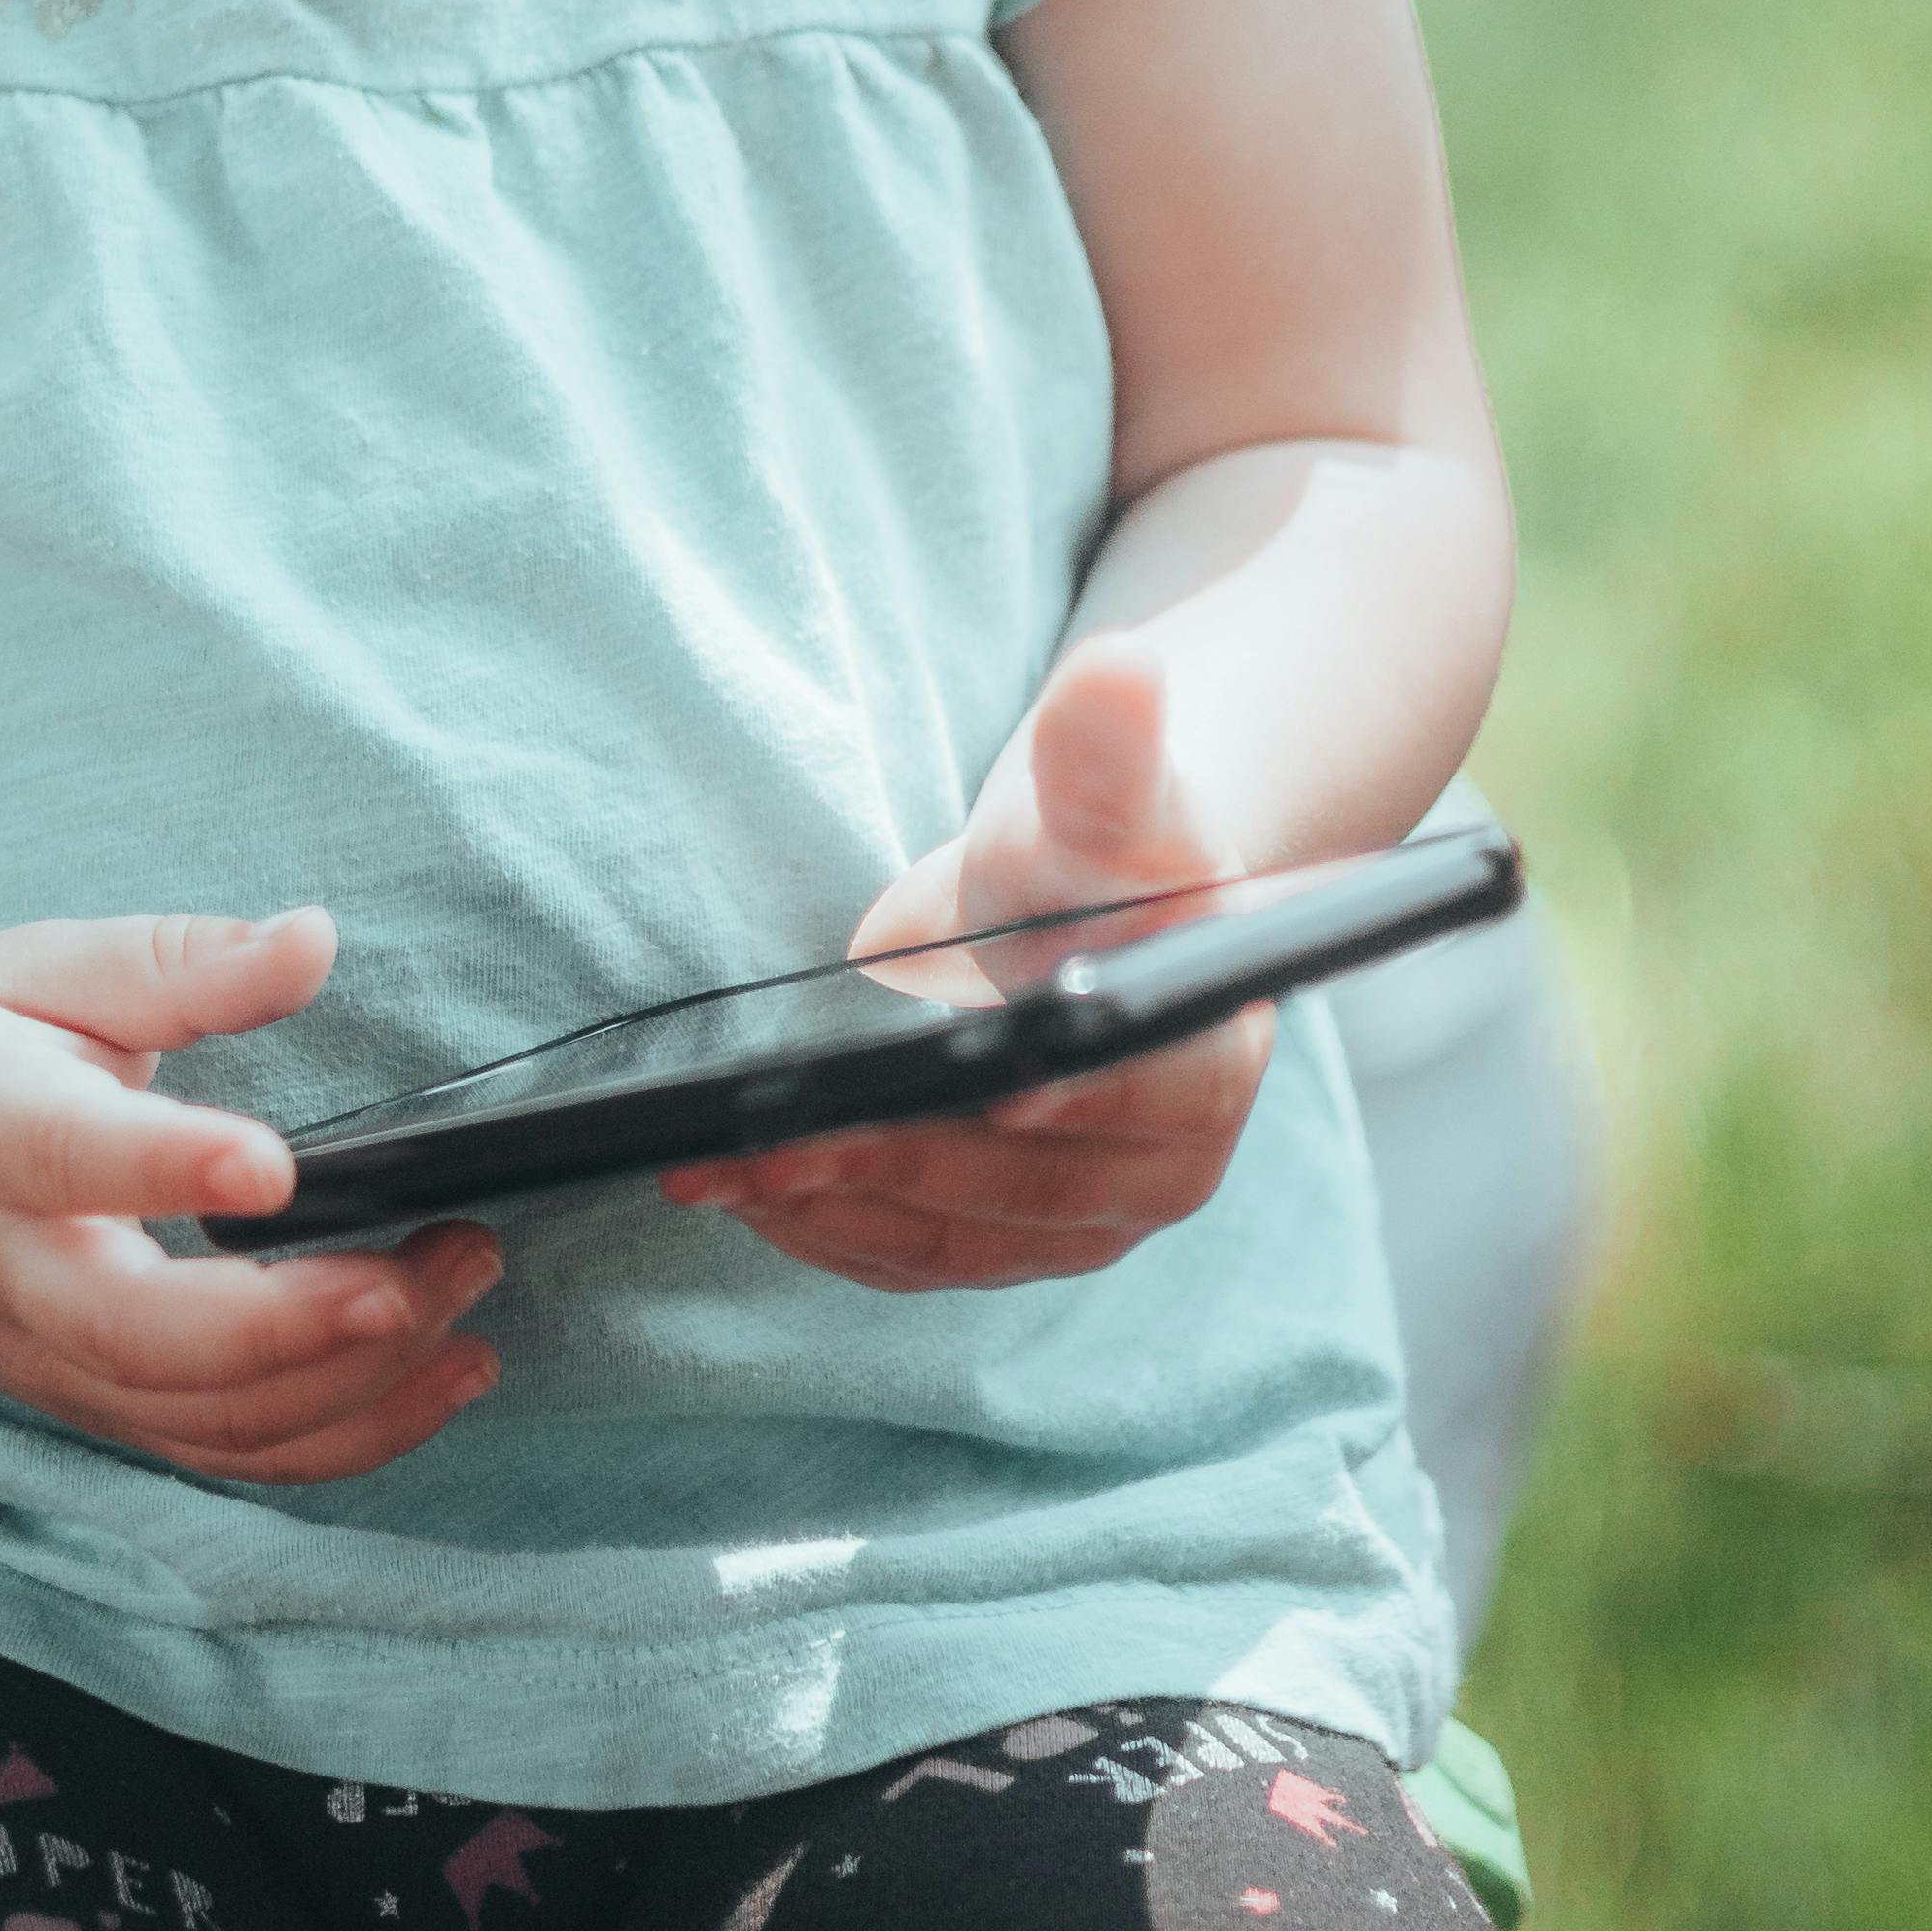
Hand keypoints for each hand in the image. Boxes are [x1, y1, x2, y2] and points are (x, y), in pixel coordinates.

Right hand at [0, 907, 503, 1484]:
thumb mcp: (42, 965)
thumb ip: (179, 962)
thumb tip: (313, 937)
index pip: (73, 1161)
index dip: (173, 1168)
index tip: (279, 1163)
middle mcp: (10, 1273)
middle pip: (153, 1342)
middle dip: (312, 1322)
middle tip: (447, 1260)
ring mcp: (47, 1362)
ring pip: (204, 1419)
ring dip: (357, 1385)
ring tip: (470, 1306)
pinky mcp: (93, 1406)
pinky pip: (223, 1454)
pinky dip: (341, 1438)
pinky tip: (437, 1381)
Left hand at [660, 635, 1272, 1294]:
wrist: (1076, 905)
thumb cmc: (1094, 846)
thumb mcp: (1098, 792)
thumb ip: (1105, 749)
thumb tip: (1118, 671)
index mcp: (1214, 1052)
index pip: (1141, 1087)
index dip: (1067, 1092)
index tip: (988, 1084)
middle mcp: (1167, 1162)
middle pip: (1029, 1183)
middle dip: (893, 1160)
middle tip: (767, 1144)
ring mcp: (1090, 1218)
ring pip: (959, 1238)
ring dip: (833, 1209)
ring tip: (718, 1169)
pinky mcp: (1012, 1244)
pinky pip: (917, 1260)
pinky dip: (829, 1234)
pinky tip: (749, 1195)